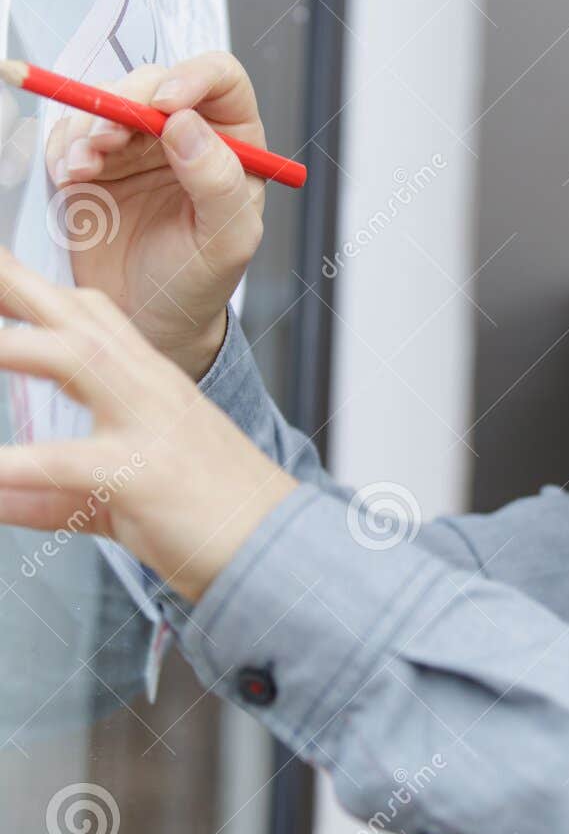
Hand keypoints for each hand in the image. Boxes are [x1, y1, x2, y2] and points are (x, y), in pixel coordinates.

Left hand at [0, 245, 297, 601]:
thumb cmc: (214, 518)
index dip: (32, 290)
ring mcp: (150, 425)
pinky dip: (23, 464)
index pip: (86, 316)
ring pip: (77, 360)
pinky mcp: (144, 475)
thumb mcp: (116, 502)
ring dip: (16, 347)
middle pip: (76, 316)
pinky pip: (72, 462)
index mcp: (147, 384)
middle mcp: (149, 390)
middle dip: (16, 285)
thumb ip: (49, 497)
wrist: (278, 549)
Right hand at [43, 53, 267, 378]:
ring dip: (88, 126)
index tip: (165, 103)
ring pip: (107, 100)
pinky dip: (65, 147)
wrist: (147, 320)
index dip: (192, 76)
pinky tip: (72, 178)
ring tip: (85, 169)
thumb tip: (187, 125)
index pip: (220, 78)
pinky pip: (72, 132)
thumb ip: (218, 183)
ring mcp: (136, 144)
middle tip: (107, 139)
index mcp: (234, 141)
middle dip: (124, 102)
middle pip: (153, 80)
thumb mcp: (225, 242)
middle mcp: (185, 132)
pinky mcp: (94, 161)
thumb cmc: (197, 283)